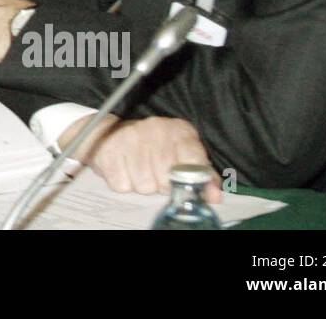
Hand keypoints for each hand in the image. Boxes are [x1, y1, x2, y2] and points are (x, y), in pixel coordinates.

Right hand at [61, 114, 221, 203]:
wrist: (109, 131)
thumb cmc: (152, 146)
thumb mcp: (181, 152)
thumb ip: (201, 174)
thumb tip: (216, 197)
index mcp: (179, 130)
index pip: (193, 160)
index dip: (192, 180)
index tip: (188, 188)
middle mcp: (156, 129)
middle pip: (167, 179)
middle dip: (162, 184)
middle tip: (156, 174)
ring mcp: (130, 138)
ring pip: (144, 185)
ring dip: (142, 185)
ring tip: (139, 170)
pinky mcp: (109, 151)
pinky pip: (122, 185)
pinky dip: (123, 183)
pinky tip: (124, 169)